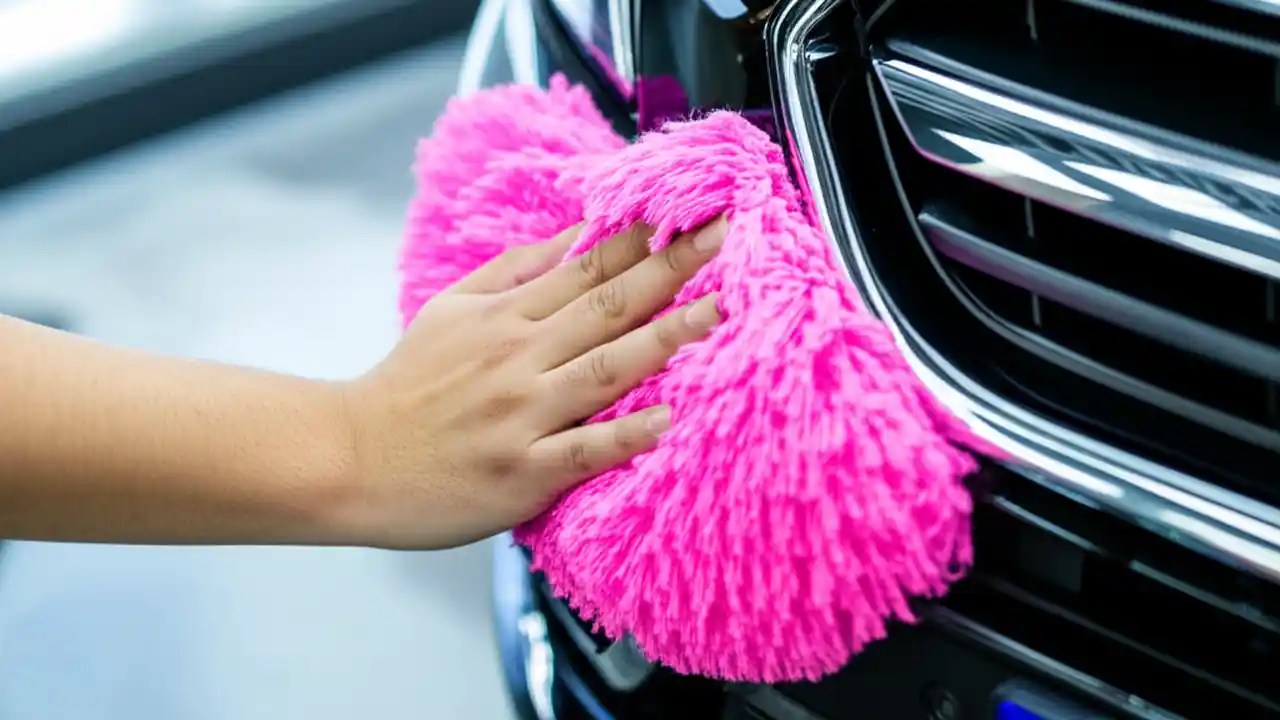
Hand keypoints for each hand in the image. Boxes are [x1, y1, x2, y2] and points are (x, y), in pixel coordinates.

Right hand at [338, 219, 724, 548]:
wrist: (349, 459)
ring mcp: (521, 415)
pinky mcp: (521, 472)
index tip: (694, 212)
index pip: (586, 268)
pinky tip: (666, 418)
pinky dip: (624, 433)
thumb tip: (578, 233)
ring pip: (604, 369)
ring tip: (717, 313)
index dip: (643, 238)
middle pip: (606, 306)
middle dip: (671, 268)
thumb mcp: (452, 309)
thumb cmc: (408, 385)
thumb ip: (516, 271)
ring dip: (665, 338)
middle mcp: (517, 358)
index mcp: (504, 317)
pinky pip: (582, 450)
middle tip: (726, 237)